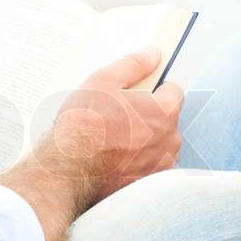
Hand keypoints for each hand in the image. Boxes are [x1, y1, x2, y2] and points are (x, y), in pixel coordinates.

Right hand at [47, 46, 183, 207]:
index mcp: (164, 112)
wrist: (67, 169)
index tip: (136, 96)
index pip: (174, 92)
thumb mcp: (103, 81)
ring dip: (144, 143)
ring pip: (158, 146)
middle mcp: (170, 141)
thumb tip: (153, 53)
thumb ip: (133, 65)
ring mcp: (161, 166)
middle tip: (118, 119)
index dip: (154, 91)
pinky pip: (150, 169)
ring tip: (113, 142)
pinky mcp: (148, 186)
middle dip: (148, 118)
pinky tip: (114, 162)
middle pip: (166, 121)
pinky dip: (137, 165)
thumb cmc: (84, 124)